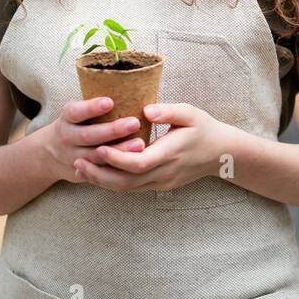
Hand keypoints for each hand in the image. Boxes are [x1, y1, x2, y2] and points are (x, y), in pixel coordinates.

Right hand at [43, 96, 147, 183]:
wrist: (49, 154)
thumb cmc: (75, 125)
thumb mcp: (76, 112)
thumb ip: (94, 105)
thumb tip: (130, 84)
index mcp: (67, 118)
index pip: (76, 112)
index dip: (91, 108)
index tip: (110, 102)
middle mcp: (67, 137)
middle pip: (88, 136)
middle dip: (112, 130)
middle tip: (135, 122)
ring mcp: (73, 157)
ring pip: (96, 156)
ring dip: (119, 150)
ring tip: (140, 143)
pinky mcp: (82, 173)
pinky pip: (100, 172)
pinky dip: (117, 167)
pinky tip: (135, 161)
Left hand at [71, 103, 233, 193]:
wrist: (221, 154)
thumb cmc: (203, 128)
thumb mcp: (190, 113)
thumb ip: (168, 111)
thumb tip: (146, 110)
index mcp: (171, 153)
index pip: (139, 163)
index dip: (117, 158)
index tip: (98, 148)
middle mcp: (165, 172)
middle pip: (127, 182)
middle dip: (100, 174)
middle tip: (78, 162)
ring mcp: (162, 182)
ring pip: (127, 188)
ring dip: (103, 181)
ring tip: (81, 168)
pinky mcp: (159, 185)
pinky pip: (132, 187)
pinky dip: (113, 182)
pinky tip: (98, 172)